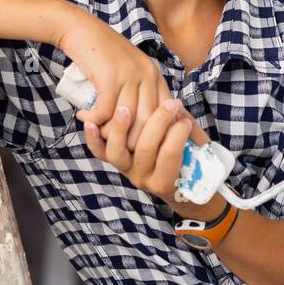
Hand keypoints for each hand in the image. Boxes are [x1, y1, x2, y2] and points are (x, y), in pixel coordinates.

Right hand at [56, 11, 179, 151]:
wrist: (80, 29)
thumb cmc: (102, 53)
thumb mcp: (128, 70)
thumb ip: (138, 91)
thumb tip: (140, 123)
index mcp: (155, 75)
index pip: (168, 112)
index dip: (163, 134)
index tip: (159, 150)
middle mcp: (148, 75)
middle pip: (149, 123)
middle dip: (133, 140)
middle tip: (114, 144)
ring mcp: (130, 75)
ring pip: (127, 121)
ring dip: (109, 131)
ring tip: (96, 130)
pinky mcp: (110, 77)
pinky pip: (106, 112)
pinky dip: (93, 120)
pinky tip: (84, 117)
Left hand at [83, 96, 210, 207]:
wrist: (175, 180)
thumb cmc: (191, 161)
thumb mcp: (193, 149)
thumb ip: (186, 130)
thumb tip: (176, 106)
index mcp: (164, 181)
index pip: (170, 154)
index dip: (178, 134)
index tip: (186, 120)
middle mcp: (141, 179)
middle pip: (145, 147)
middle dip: (159, 121)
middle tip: (171, 104)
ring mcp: (125, 169)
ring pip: (118, 150)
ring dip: (121, 127)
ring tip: (127, 108)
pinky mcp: (113, 160)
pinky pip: (99, 151)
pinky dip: (92, 138)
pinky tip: (90, 122)